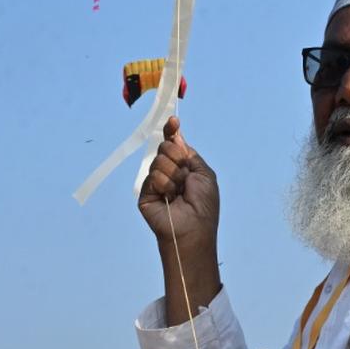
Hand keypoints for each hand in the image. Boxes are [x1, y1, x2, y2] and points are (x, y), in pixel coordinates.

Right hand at [138, 115, 219, 251]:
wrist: (193, 228)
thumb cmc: (204, 204)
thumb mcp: (203, 173)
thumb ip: (189, 153)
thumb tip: (176, 135)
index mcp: (182, 166)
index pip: (173, 143)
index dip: (172, 131)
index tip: (173, 120)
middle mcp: (168, 172)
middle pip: (165, 147)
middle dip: (177, 158)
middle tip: (185, 176)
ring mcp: (155, 182)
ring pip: (158, 160)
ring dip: (174, 176)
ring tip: (179, 193)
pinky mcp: (145, 193)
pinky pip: (153, 176)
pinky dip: (165, 185)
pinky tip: (169, 199)